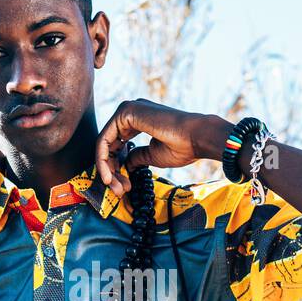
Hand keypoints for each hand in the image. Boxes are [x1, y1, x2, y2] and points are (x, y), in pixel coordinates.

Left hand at [95, 98, 228, 194]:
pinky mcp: (126, 113)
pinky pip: (104, 140)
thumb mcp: (152, 155)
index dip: (115, 166)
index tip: (121, 186)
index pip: (117, 144)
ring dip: (106, 168)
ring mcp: (127, 110)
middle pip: (109, 144)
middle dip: (110, 169)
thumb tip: (124, 164)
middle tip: (117, 190)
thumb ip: (136, 157)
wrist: (198, 138)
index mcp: (138, 119)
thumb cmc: (182, 147)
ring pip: (104, 143)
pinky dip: (103, 160)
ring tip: (115, 187)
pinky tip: (109, 176)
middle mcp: (131, 112)